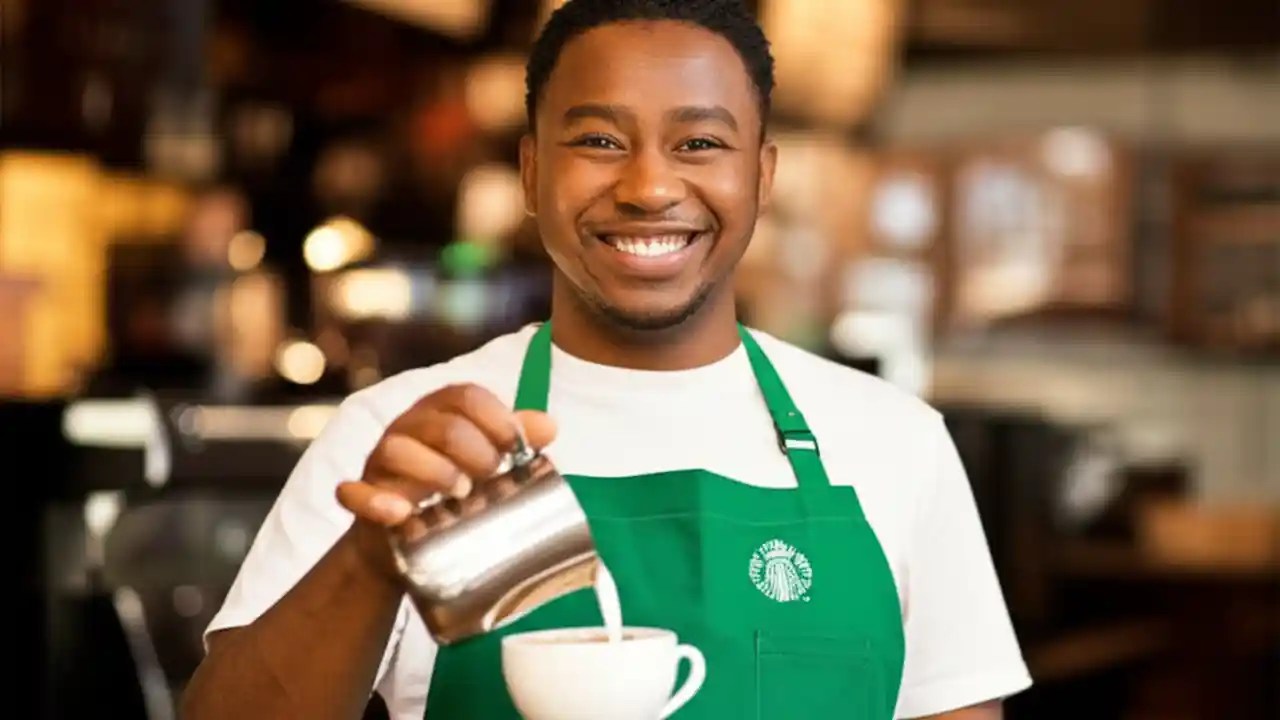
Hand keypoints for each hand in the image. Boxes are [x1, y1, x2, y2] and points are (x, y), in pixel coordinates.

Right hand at [336, 384, 556, 570]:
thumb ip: (513, 441)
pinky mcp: (361, 497)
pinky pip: (353, 493)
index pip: (465, 396)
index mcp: (440, 413)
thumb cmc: (452, 491)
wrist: (406, 543)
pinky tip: (401, 513)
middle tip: (490, 475)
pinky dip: (374, 501)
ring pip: (396, 449)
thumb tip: (550, 426)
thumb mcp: (485, 463)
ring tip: (461, 494)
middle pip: (439, 424)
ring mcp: (380, 462)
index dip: (495, 417)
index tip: (515, 446)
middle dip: (472, 449)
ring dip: (433, 471)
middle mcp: (408, 429)